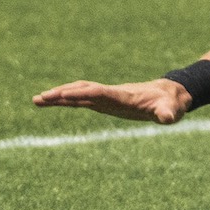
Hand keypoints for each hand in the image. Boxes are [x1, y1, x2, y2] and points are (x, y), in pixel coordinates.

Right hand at [32, 78, 194, 123]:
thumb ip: (168, 114)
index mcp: (124, 96)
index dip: (82, 93)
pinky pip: (81, 99)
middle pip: (82, 90)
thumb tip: (167, 118)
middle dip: (62, 94)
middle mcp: (111, 94)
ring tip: (37, 100)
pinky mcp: (104, 102)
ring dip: (59, 96)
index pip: (100, 93)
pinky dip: (66, 100)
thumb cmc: (171, 104)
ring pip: (78, 93)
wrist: (169, 94)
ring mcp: (106, 97)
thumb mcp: (172, 111)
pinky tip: (52, 103)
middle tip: (40, 99)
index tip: (63, 95)